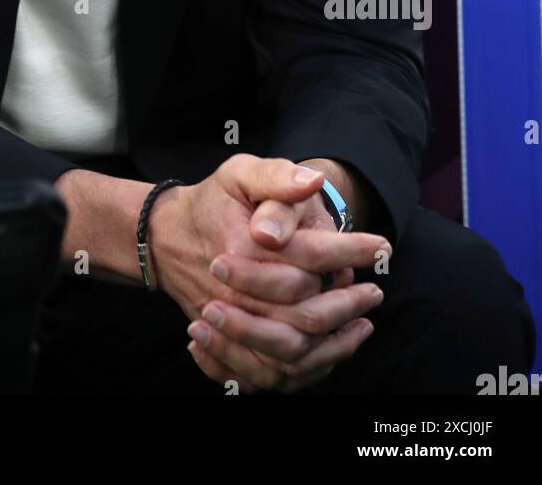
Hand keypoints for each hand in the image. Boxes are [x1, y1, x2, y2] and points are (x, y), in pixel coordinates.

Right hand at [149, 155, 389, 392]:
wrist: (167, 239)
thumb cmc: (211, 203)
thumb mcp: (239, 174)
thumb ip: (276, 176)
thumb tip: (313, 182)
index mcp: (242, 246)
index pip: (309, 255)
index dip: (351, 251)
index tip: (381, 247)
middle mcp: (235, 293)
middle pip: (306, 313)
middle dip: (349, 302)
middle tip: (374, 292)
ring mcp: (231, 325)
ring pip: (293, 353)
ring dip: (336, 342)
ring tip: (363, 322)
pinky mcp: (228, 347)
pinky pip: (272, 374)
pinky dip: (309, 368)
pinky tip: (333, 348)